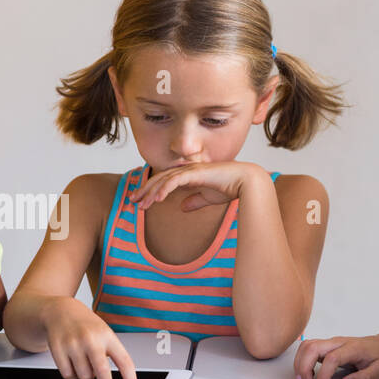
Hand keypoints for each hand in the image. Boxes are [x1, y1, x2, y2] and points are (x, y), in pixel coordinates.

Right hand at [43, 297, 137, 378]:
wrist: (59, 311)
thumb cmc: (85, 325)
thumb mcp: (103, 332)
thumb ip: (109, 353)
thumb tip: (108, 378)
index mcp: (106, 335)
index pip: (124, 361)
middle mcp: (90, 339)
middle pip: (102, 372)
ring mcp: (73, 344)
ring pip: (84, 377)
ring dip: (86, 376)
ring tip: (84, 363)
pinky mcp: (58, 350)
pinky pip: (68, 375)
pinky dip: (72, 375)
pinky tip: (72, 363)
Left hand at [128, 161, 266, 211]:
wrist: (246, 181)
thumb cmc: (230, 187)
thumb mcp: (207, 198)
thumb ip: (195, 201)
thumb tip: (183, 208)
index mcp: (188, 175)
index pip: (164, 181)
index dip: (151, 190)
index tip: (140, 202)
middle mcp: (187, 170)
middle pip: (159, 179)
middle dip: (145, 190)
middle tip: (132, 202)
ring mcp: (191, 170)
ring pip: (164, 180)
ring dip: (152, 192)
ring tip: (142, 205)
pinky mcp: (196, 173)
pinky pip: (175, 181)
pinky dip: (165, 189)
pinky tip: (158, 199)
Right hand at [293, 334, 378, 378]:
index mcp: (353, 348)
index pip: (331, 358)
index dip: (323, 375)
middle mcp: (340, 343)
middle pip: (313, 348)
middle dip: (304, 367)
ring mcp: (332, 343)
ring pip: (307, 346)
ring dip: (300, 363)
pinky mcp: (328, 346)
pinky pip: (309, 348)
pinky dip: (302, 359)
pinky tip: (305, 372)